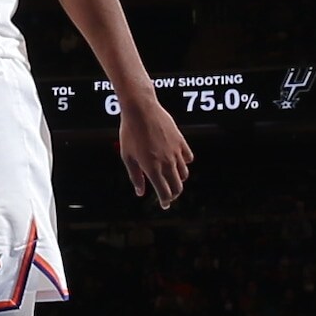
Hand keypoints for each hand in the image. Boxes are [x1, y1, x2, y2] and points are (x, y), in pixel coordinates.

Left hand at [114, 85, 193, 209]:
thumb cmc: (130, 133)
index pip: (164, 193)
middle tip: (168, 195)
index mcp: (152, 169)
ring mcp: (176, 152)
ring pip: (184, 174)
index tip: (164, 205)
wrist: (141, 109)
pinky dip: (184, 163)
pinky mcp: (181, 141)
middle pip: (177, 187)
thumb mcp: (127, 157)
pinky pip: (188, 158)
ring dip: (178, 180)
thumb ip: (135, 176)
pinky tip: (178, 162)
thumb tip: (140, 192)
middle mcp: (167, 163)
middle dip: (173, 194)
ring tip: (171, 178)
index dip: (165, 201)